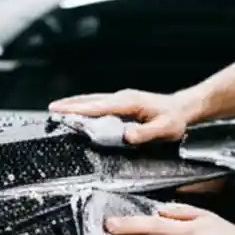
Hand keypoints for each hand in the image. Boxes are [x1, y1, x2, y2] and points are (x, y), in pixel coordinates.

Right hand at [48, 89, 199, 143]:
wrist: (182, 108)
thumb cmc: (174, 120)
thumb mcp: (165, 130)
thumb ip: (146, 134)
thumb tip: (127, 137)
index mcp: (130, 103)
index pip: (100, 106)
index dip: (81, 110)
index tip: (64, 111)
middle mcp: (123, 97)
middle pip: (91, 100)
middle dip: (71, 104)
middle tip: (52, 110)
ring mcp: (121, 98)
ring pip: (93, 99)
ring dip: (75, 103)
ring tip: (57, 107)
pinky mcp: (121, 101)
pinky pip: (99, 101)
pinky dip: (84, 104)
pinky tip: (77, 107)